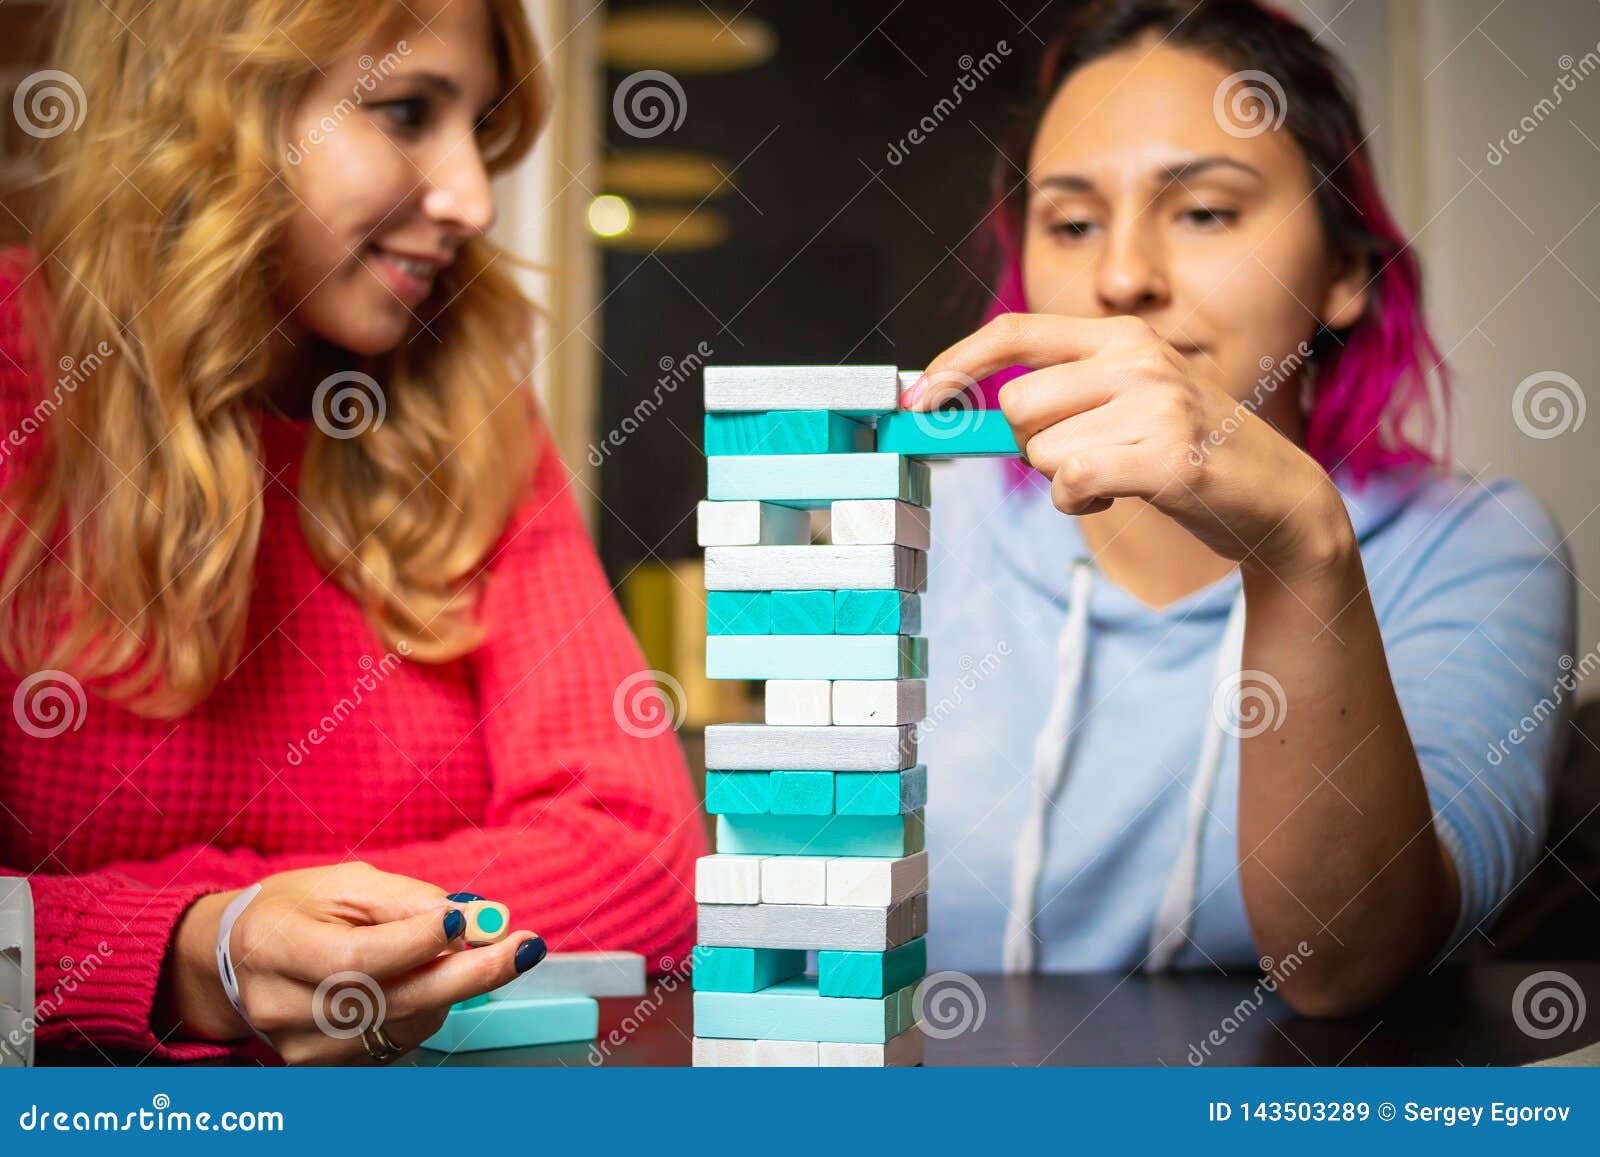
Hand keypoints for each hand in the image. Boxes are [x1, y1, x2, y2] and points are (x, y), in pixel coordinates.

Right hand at [164, 863, 544, 1063]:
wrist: (241, 958)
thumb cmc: (299, 908)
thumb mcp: (347, 883)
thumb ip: (412, 900)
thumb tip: (481, 918)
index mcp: (276, 946)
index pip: (358, 958)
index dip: (421, 943)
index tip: (476, 921)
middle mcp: (283, 1006)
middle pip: (392, 1000)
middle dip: (471, 973)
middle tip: (525, 946)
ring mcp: (303, 1046)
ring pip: (405, 1022)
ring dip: (452, 986)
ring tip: (467, 948)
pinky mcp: (324, 1067)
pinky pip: (399, 1038)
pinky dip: (428, 1005)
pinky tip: (429, 976)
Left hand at [907, 313, 1354, 580]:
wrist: (1279, 498)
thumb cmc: (1190, 451)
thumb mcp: (1133, 399)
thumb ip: (1069, 392)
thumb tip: (979, 409)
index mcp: (1122, 336)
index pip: (1014, 332)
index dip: (955, 362)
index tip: (916, 398)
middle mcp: (1137, 357)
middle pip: (1016, 408)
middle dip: (1032, 449)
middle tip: (1085, 457)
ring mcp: (1157, 403)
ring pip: (1042, 453)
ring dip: (1066, 481)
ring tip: (1121, 476)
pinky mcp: (1169, 455)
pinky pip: (1072, 482)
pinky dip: (1082, 501)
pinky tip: (1123, 495)